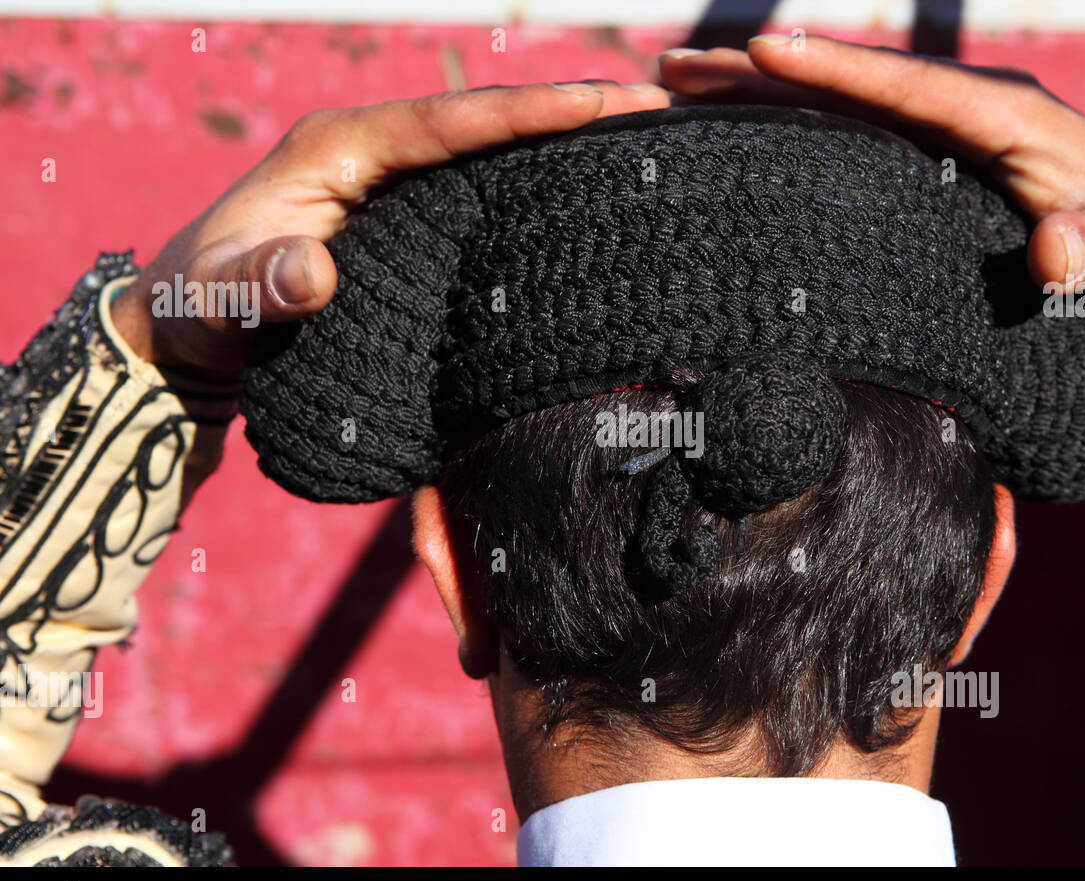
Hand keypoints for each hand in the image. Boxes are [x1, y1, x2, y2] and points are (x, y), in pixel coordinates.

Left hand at [111, 82, 669, 382]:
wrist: (186, 331)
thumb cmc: (200, 310)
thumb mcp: (216, 302)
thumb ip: (256, 287)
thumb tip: (313, 274)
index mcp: (337, 150)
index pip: (447, 123)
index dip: (525, 112)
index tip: (600, 104)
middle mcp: (373, 155)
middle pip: (486, 123)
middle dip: (568, 114)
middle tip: (655, 113)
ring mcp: (392, 186)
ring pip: (490, 156)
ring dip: (561, 149)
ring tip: (644, 148)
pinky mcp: (403, 221)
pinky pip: (480, 195)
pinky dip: (533, 190)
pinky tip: (584, 205)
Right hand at [659, 36, 1084, 293]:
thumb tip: (1056, 256)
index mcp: (1004, 114)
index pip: (906, 86)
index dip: (834, 68)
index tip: (764, 48)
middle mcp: (963, 105)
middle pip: (849, 81)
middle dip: (761, 72)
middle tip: (676, 67)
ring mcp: (941, 123)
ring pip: (837, 100)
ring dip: (760, 93)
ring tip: (680, 85)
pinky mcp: (930, 147)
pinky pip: (849, 128)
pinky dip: (792, 122)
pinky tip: (743, 131)